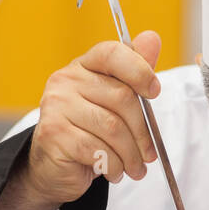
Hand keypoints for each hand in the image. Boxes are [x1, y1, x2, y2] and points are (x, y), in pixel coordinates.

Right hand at [25, 32, 161, 205]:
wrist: (53, 167)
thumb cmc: (87, 132)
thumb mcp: (113, 103)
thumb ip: (133, 74)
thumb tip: (152, 38)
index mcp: (83, 66)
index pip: (112, 53)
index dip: (139, 69)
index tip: (155, 91)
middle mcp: (66, 80)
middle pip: (121, 97)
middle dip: (143, 132)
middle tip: (149, 155)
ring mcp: (56, 106)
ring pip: (112, 128)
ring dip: (130, 155)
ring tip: (134, 168)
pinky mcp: (54, 134)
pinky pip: (97, 150)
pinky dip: (113, 165)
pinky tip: (114, 171)